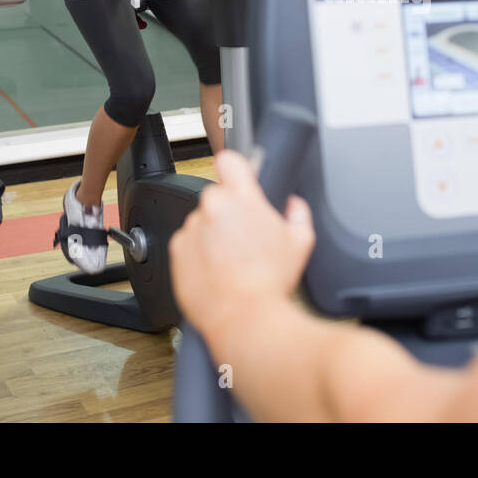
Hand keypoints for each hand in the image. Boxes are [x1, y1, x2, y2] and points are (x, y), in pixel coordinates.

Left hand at [170, 150, 315, 338]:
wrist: (243, 317)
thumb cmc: (270, 282)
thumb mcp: (301, 242)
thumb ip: (298, 213)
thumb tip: (292, 205)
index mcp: (242, 198)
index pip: (230, 160)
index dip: (237, 169)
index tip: (240, 179)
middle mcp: (212, 207)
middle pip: (217, 196)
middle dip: (229, 211)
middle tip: (244, 236)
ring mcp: (191, 228)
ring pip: (202, 221)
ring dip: (212, 233)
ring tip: (230, 260)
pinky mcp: (176, 250)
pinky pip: (188, 243)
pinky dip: (198, 252)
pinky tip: (216, 270)